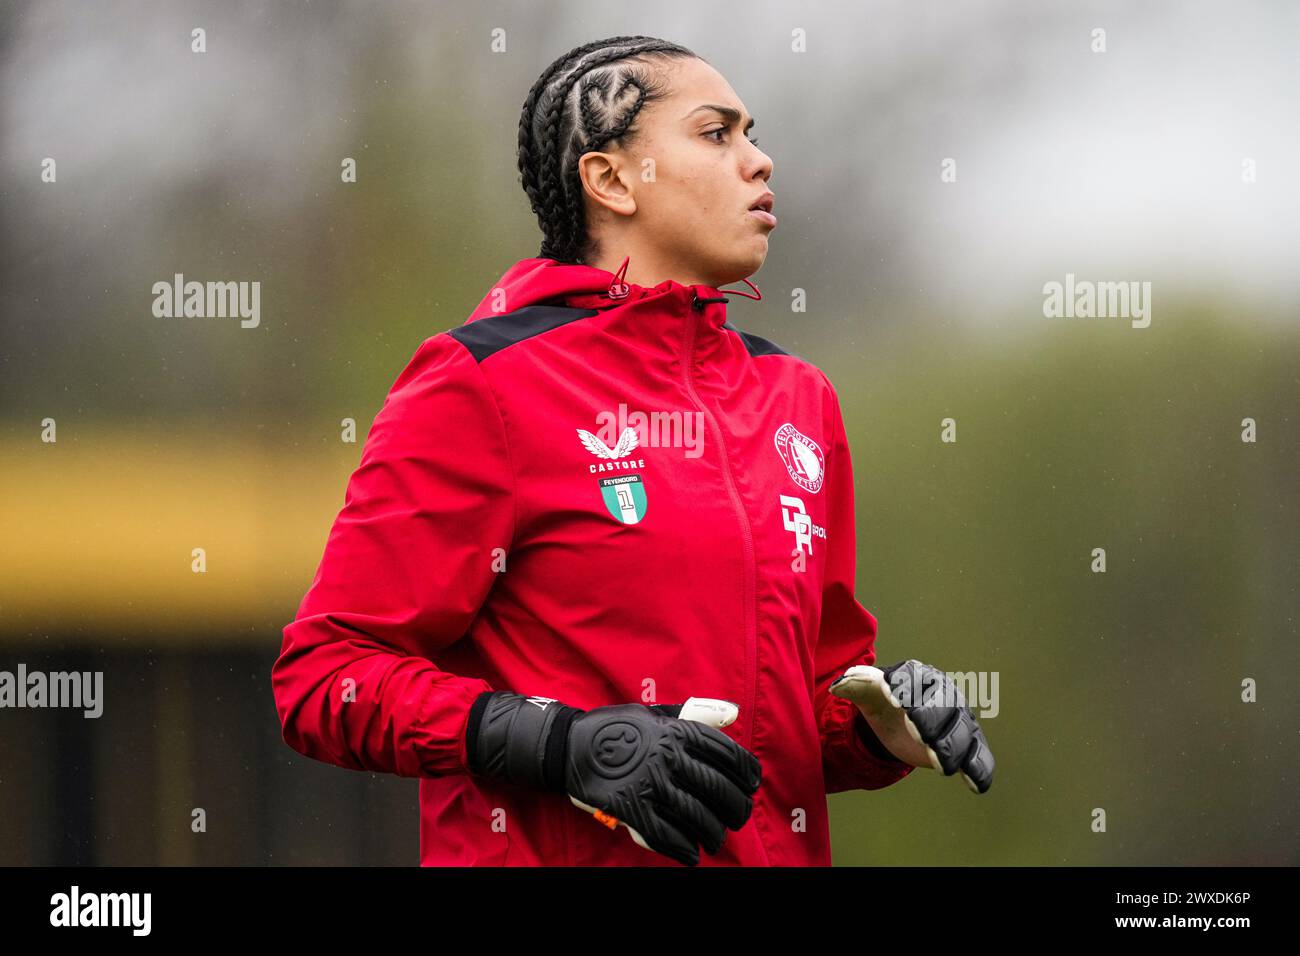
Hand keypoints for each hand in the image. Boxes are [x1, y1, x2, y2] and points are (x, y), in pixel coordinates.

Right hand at [564, 697, 761, 864]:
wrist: (570, 746)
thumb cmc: (618, 728)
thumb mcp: (655, 713)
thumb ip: (695, 714)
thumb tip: (734, 713)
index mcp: (677, 731)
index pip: (726, 753)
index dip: (746, 772)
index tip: (752, 784)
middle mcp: (668, 756)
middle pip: (717, 788)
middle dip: (736, 808)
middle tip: (738, 817)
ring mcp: (649, 783)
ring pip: (696, 815)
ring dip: (713, 832)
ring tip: (715, 838)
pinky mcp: (630, 808)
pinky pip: (665, 835)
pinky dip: (683, 849)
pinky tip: (692, 854)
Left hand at [830, 659, 993, 793]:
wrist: (900, 720)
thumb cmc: (882, 703)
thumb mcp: (865, 695)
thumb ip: (854, 687)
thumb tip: (837, 687)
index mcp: (915, 676)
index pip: (912, 678)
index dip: (905, 687)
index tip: (895, 700)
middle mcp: (943, 693)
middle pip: (944, 704)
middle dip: (932, 720)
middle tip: (921, 736)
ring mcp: (958, 717)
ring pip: (963, 730)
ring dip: (954, 747)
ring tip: (943, 765)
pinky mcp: (967, 741)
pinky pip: (978, 754)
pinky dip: (979, 769)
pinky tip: (976, 785)